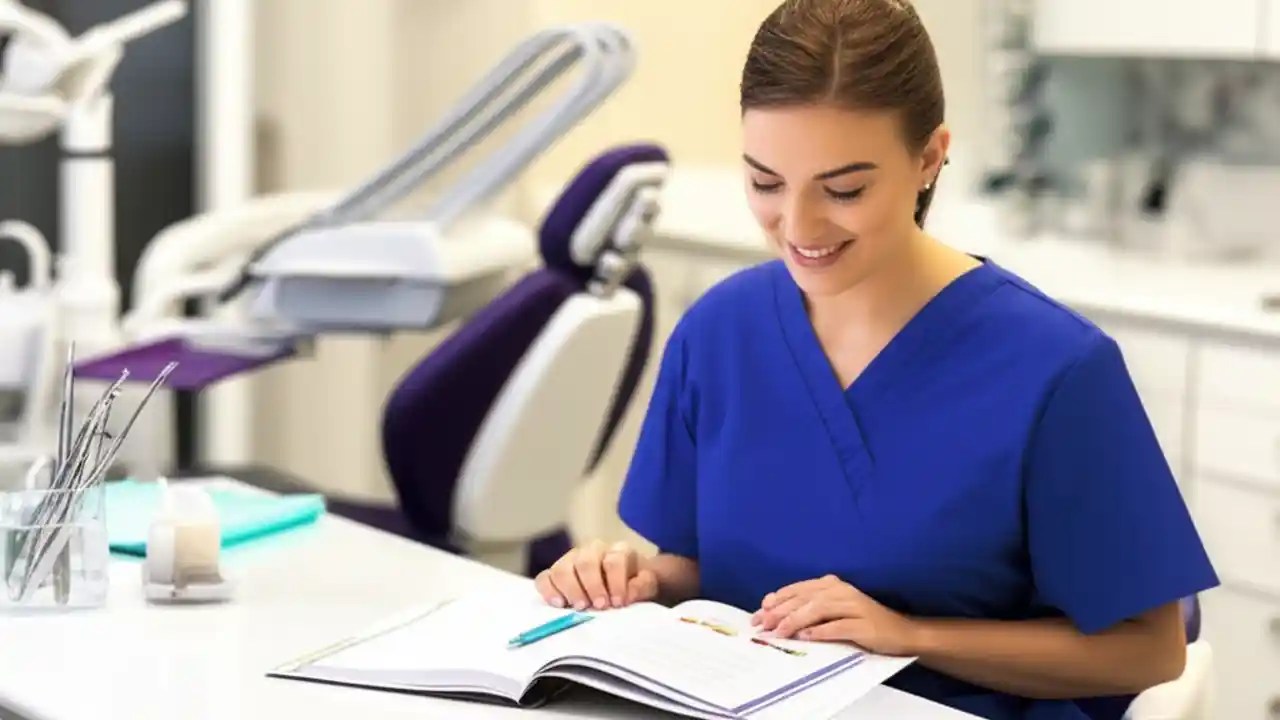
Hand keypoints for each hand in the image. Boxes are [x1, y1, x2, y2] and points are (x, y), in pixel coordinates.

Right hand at [535, 540, 657, 610]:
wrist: (622, 583)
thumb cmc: (633, 584)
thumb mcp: (646, 585)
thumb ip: (642, 586)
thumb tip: (628, 594)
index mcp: (617, 550)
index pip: (614, 560)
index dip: (616, 582)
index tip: (618, 603)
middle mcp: (592, 550)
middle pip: (586, 563)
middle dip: (592, 586)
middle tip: (599, 606)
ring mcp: (571, 560)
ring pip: (563, 568)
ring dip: (571, 589)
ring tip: (580, 607)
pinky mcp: (555, 573)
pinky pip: (544, 578)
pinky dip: (549, 591)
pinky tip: (559, 604)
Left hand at [750, 575, 920, 656]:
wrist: (900, 632)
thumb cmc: (861, 622)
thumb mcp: (832, 610)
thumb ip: (806, 607)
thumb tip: (772, 610)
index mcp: (831, 585)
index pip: (798, 590)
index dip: (776, 601)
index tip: (758, 613)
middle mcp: (842, 591)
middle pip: (805, 599)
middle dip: (780, 611)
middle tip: (763, 624)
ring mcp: (855, 607)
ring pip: (819, 609)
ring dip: (796, 620)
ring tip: (780, 632)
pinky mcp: (864, 625)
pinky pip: (839, 626)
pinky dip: (821, 631)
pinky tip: (807, 636)